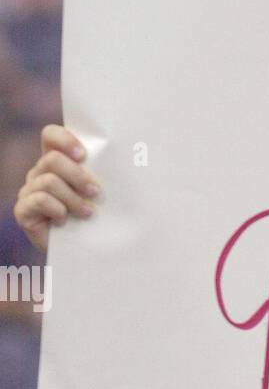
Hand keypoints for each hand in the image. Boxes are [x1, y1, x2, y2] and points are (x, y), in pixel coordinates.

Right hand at [12, 124, 101, 254]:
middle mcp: (39, 172)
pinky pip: (39, 200)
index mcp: (56, 162)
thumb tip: (125, 162)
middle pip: (52, 159)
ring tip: (87, 213)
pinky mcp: (23, 210)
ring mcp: (29, 191)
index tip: (83, 155)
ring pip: (49, 181)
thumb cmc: (93, 220)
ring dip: (72, 197)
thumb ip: (100, 176)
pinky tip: (65, 219)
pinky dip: (57, 209)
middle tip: (96, 192)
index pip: (50, 135)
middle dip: (77, 175)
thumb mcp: (98, 195)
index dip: (64, 139)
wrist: (80, 253)